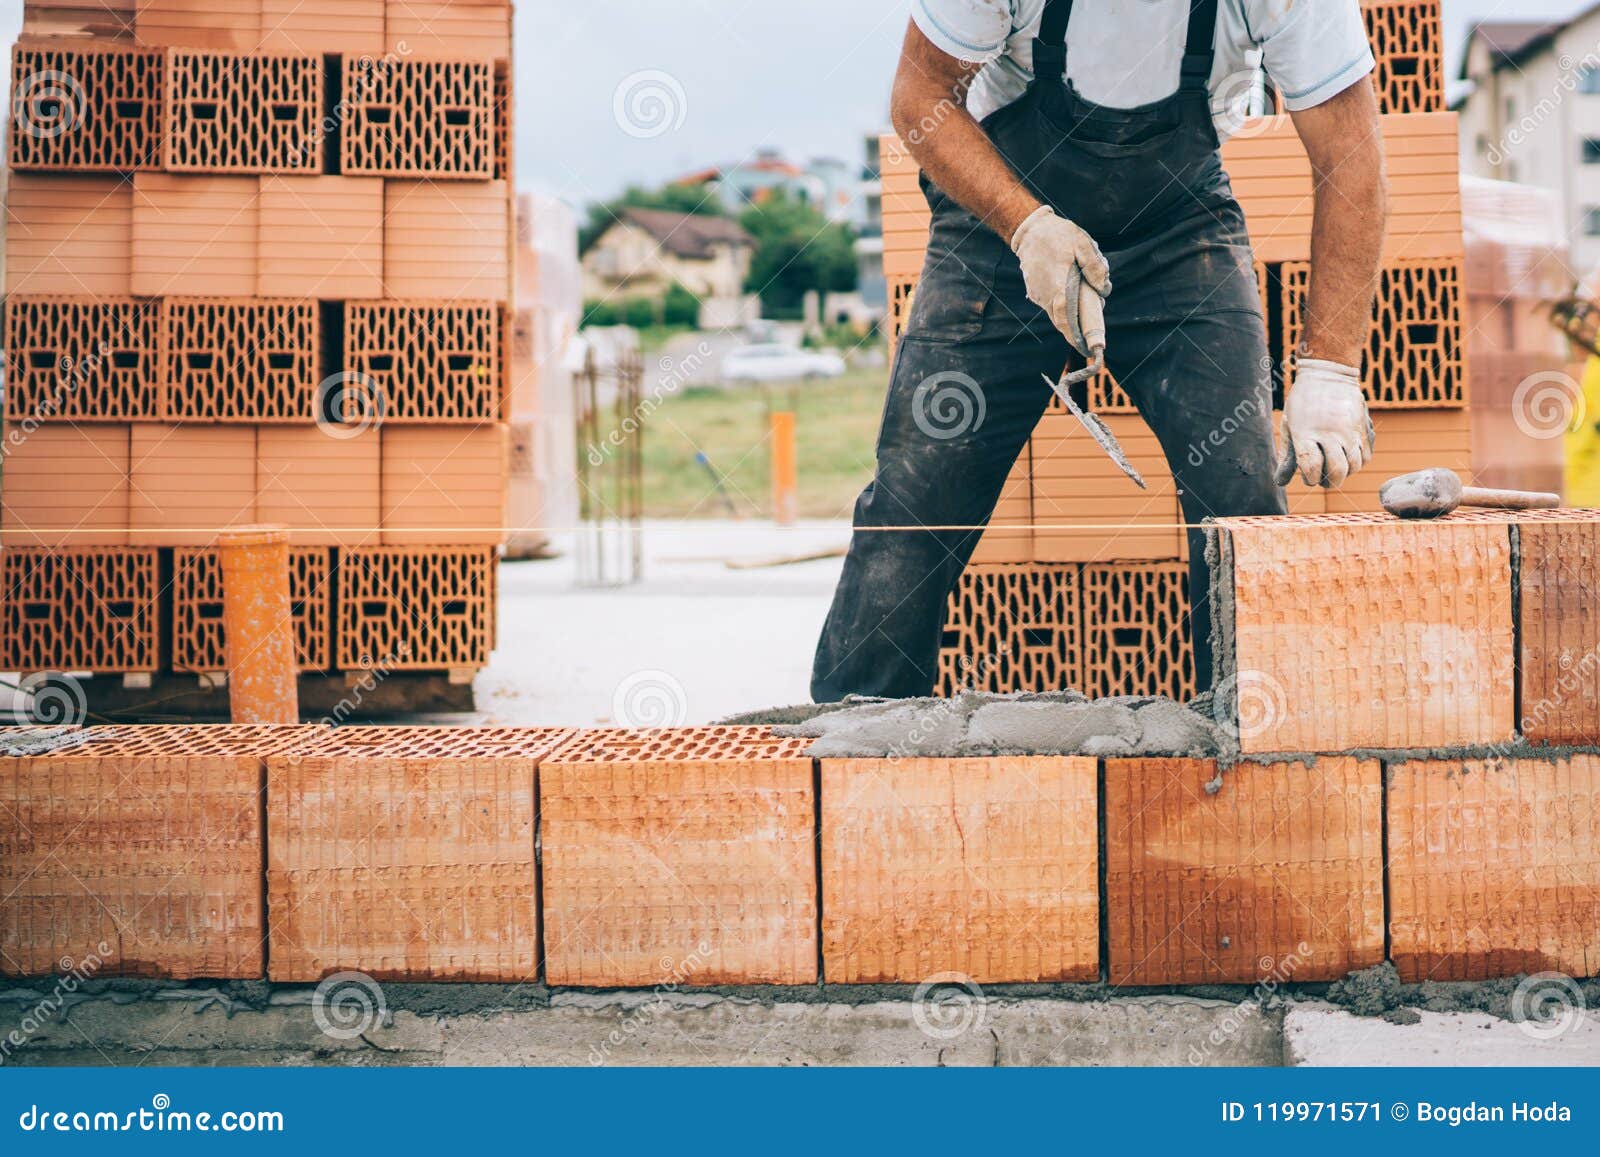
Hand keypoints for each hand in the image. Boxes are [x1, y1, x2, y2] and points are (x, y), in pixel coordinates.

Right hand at [1011, 206, 1110, 356]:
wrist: (1029, 230)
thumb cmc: (1057, 235)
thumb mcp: (1082, 243)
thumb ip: (1095, 267)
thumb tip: (1103, 289)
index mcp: (1057, 287)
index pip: (1066, 321)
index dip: (1076, 337)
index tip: (1087, 349)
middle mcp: (1044, 296)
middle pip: (1062, 322)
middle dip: (1078, 327)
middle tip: (1095, 318)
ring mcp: (1037, 295)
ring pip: (1057, 314)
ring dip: (1071, 314)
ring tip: (1086, 298)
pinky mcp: (1034, 291)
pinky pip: (1051, 305)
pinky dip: (1062, 305)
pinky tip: (1071, 290)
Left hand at [1274, 358, 1374, 487]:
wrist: (1329, 373)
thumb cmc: (1303, 402)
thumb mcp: (1289, 425)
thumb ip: (1287, 456)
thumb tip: (1281, 483)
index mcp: (1306, 432)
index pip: (1312, 467)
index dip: (1311, 478)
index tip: (1309, 476)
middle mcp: (1330, 433)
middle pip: (1337, 471)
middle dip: (1329, 482)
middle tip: (1323, 479)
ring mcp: (1349, 431)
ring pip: (1354, 466)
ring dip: (1345, 473)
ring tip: (1336, 467)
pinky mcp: (1363, 428)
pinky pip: (1366, 456)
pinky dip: (1358, 463)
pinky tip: (1348, 457)